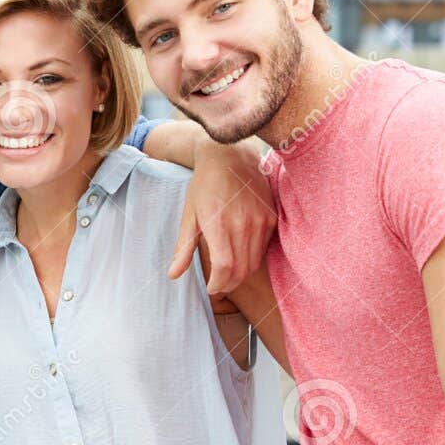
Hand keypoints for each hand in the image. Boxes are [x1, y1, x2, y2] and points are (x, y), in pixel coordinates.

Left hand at [168, 140, 275, 293]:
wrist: (230, 156)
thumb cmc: (204, 186)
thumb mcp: (189, 215)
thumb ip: (183, 248)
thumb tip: (173, 275)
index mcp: (219, 224)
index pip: (224, 268)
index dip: (218, 284)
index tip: (211, 288)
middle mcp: (243, 224)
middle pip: (241, 271)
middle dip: (228, 284)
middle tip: (218, 286)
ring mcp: (260, 221)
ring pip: (254, 263)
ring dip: (241, 275)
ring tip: (228, 275)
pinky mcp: (271, 218)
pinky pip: (263, 249)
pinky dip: (252, 259)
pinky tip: (240, 256)